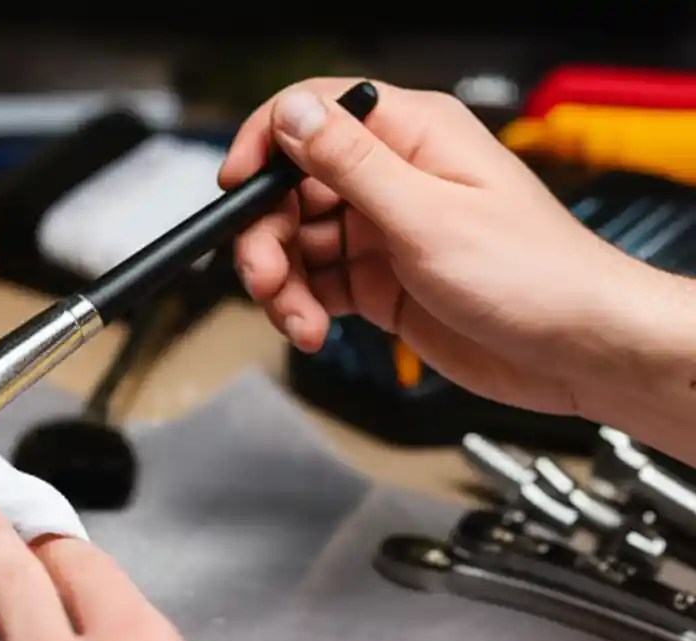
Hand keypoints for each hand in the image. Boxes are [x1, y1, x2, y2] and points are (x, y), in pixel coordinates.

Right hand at [219, 76, 678, 418]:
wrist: (577, 351)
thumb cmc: (534, 276)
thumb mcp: (429, 216)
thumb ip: (352, 164)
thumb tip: (293, 115)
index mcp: (412, 137)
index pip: (313, 114)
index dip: (264, 145)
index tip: (237, 187)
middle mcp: (393, 177)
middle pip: (292, 187)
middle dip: (267, 234)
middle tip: (265, 276)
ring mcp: (384, 230)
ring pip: (297, 241)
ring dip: (282, 281)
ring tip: (297, 316)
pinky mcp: (379, 279)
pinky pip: (316, 282)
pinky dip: (303, 306)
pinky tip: (313, 326)